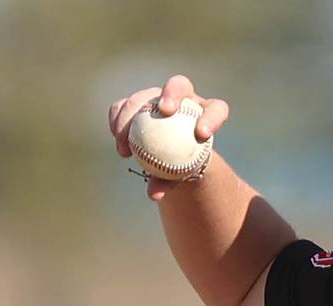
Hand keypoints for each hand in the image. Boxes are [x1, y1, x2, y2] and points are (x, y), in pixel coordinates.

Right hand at [108, 75, 228, 200]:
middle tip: (163, 111)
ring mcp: (157, 96)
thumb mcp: (179, 176)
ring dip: (132, 115)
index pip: (217, 109)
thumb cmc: (183, 167)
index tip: (201, 134)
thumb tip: (153, 193)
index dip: (211, 118)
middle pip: (180, 85)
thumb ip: (169, 182)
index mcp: (208, 113)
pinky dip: (118, 120)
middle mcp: (184, 98)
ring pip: (144, 96)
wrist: (170, 157)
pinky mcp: (136, 101)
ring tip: (126, 144)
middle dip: (172, 94)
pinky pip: (123, 106)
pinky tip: (116, 139)